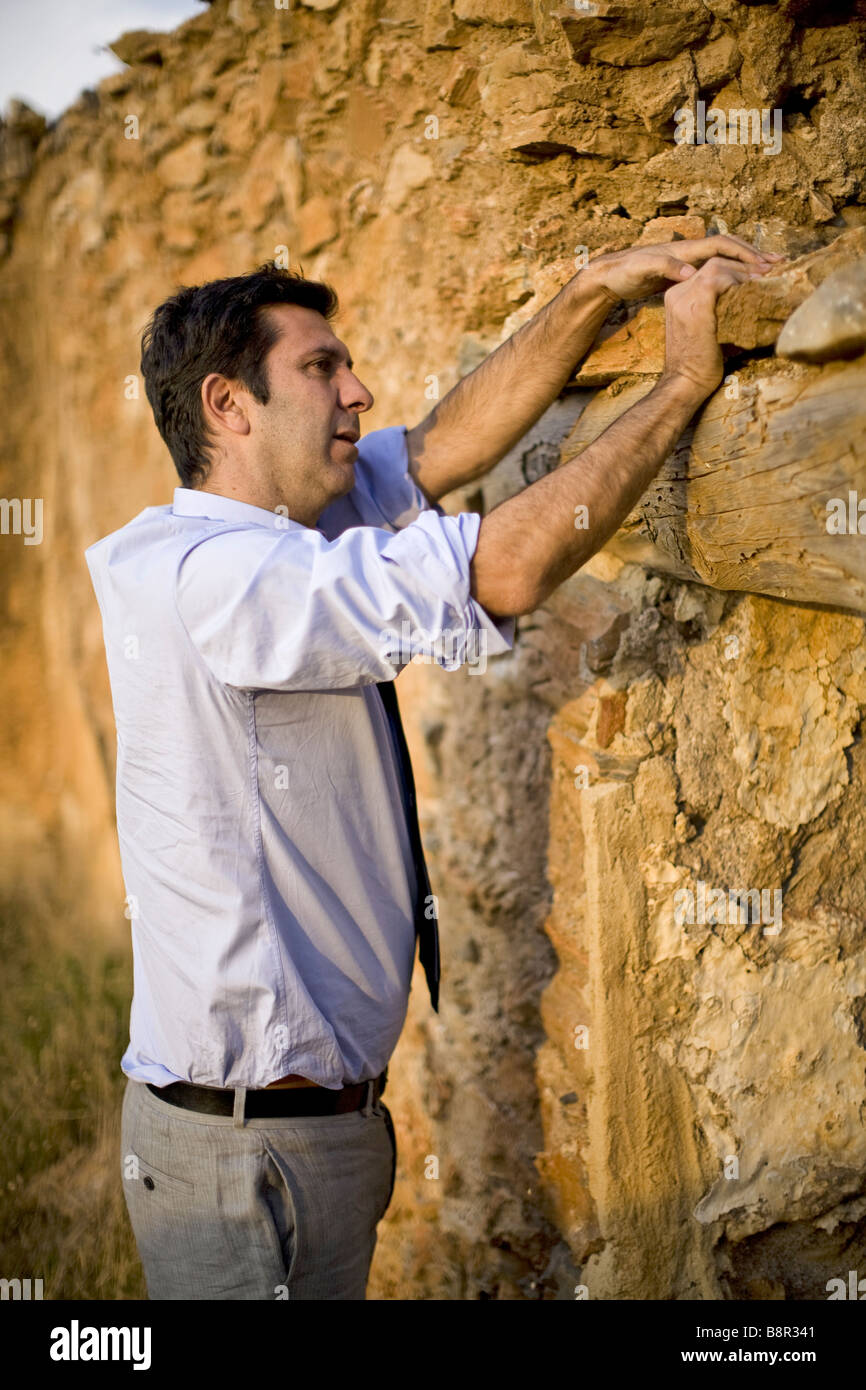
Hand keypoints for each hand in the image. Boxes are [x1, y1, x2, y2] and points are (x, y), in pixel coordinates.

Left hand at [583, 233, 783, 303]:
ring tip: (768, 273)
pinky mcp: (686, 272)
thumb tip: (692, 273)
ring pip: (725, 257)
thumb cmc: (625, 272)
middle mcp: (690, 251)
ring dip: (747, 263)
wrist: (609, 275)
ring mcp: (689, 260)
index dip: (744, 254)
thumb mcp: (643, 270)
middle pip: (730, 247)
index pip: (723, 246)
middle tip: (780, 265)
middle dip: (755, 254)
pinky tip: (741, 285)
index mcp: (685, 250)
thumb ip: (666, 268)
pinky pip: (717, 269)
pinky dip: (732, 273)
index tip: (763, 266)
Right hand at [661, 255, 761, 398]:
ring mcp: (683, 298)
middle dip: (743, 265)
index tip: (758, 274)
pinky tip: (751, 289)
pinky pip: (718, 279)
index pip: (708, 270)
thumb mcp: (708, 331)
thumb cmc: (700, 365)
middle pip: (713, 263)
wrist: (684, 385)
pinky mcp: (695, 307)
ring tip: (763, 278)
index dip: (735, 268)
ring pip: (717, 266)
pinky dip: (737, 281)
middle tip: (768, 271)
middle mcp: (677, 293)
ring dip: (743, 271)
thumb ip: (722, 311)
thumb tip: (753, 300)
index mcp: (678, 298)